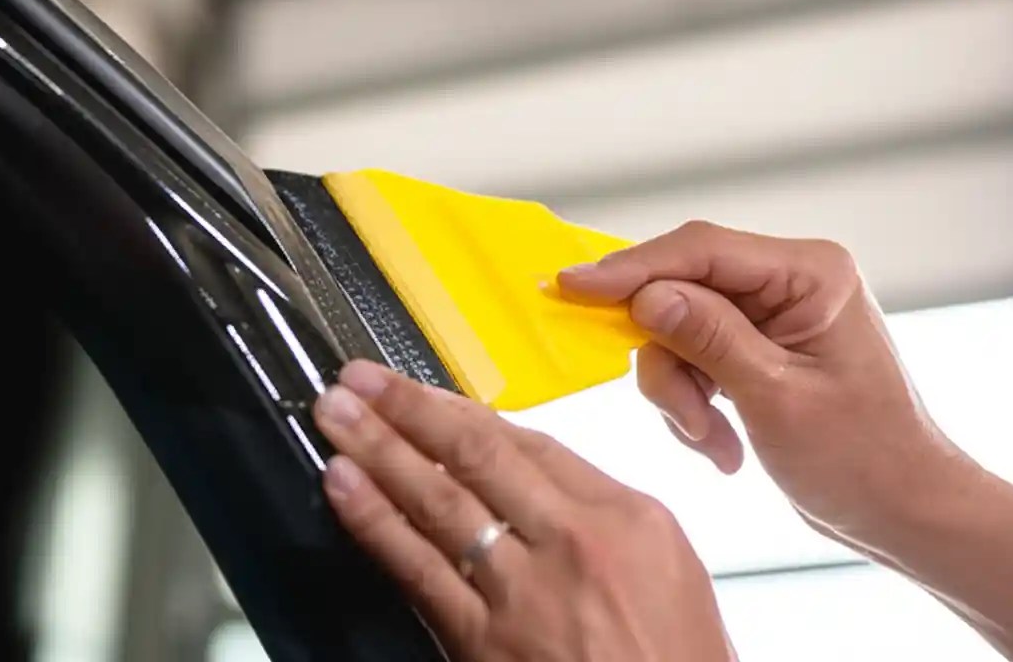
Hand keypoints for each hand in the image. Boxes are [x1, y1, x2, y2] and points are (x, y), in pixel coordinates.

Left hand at [313, 360, 733, 661]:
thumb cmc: (675, 661)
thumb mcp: (667, 568)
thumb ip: (598, 514)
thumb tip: (526, 479)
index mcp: (625, 515)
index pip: (530, 442)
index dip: (461, 409)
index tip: (419, 390)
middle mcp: (572, 542)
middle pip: (476, 454)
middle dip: (409, 408)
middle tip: (359, 378)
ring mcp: (525, 592)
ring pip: (438, 499)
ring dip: (379, 449)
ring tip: (337, 414)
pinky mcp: (485, 643)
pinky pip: (419, 569)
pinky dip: (376, 522)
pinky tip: (345, 486)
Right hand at [558, 221, 974, 542]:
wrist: (902, 510)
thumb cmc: (864, 457)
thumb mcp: (778, 397)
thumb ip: (710, 339)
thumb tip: (646, 297)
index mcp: (811, 273)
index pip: (702, 250)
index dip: (632, 268)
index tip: (572, 286)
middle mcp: (788, 282)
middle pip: (682, 292)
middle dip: (671, 361)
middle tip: (687, 418)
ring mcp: (768, 316)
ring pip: (677, 333)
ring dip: (682, 395)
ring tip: (715, 443)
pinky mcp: (752, 349)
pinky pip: (691, 361)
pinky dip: (693, 407)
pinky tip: (724, 445)